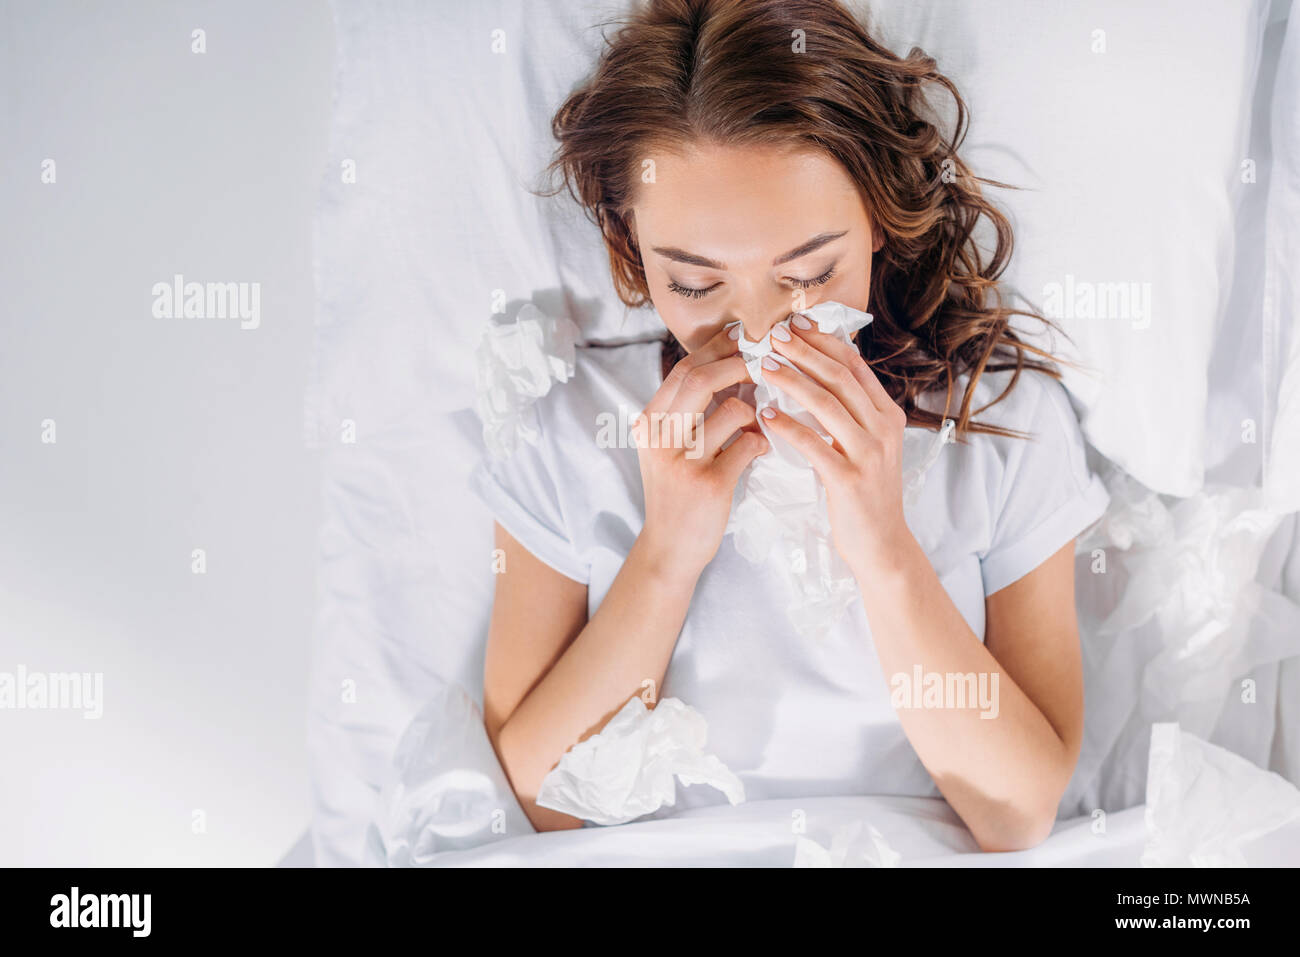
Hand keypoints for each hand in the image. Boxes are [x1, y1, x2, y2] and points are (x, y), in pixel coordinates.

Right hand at [634, 325, 769, 580]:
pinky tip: (760, 451)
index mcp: (650, 423)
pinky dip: (761, 443)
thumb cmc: (676, 494)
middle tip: (763, 364)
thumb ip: (687, 413)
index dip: (716, 348)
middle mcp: (660, 438)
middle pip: (702, 379)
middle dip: (739, 365)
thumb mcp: (666, 449)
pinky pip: (748, 445)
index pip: (683, 370)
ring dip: (755, 412)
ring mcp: (683, 461)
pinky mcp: (709, 484)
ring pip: (732, 411)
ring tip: (758, 424)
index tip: (741, 336)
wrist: (669, 549)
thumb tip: (730, 369)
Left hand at [759, 316, 912, 574]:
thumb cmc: (864, 496)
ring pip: (827, 405)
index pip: (854, 366)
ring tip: (763, 366)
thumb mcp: (866, 447)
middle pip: (840, 377)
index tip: (794, 324)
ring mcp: (869, 454)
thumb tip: (815, 377)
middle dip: (804, 352)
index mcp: (887, 415)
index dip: (823, 341)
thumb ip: (848, 415)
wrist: (882, 545)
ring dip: (792, 381)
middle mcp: (883, 429)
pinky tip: (765, 416)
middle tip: (772, 334)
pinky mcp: (849, 479)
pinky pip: (815, 445)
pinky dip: (788, 427)